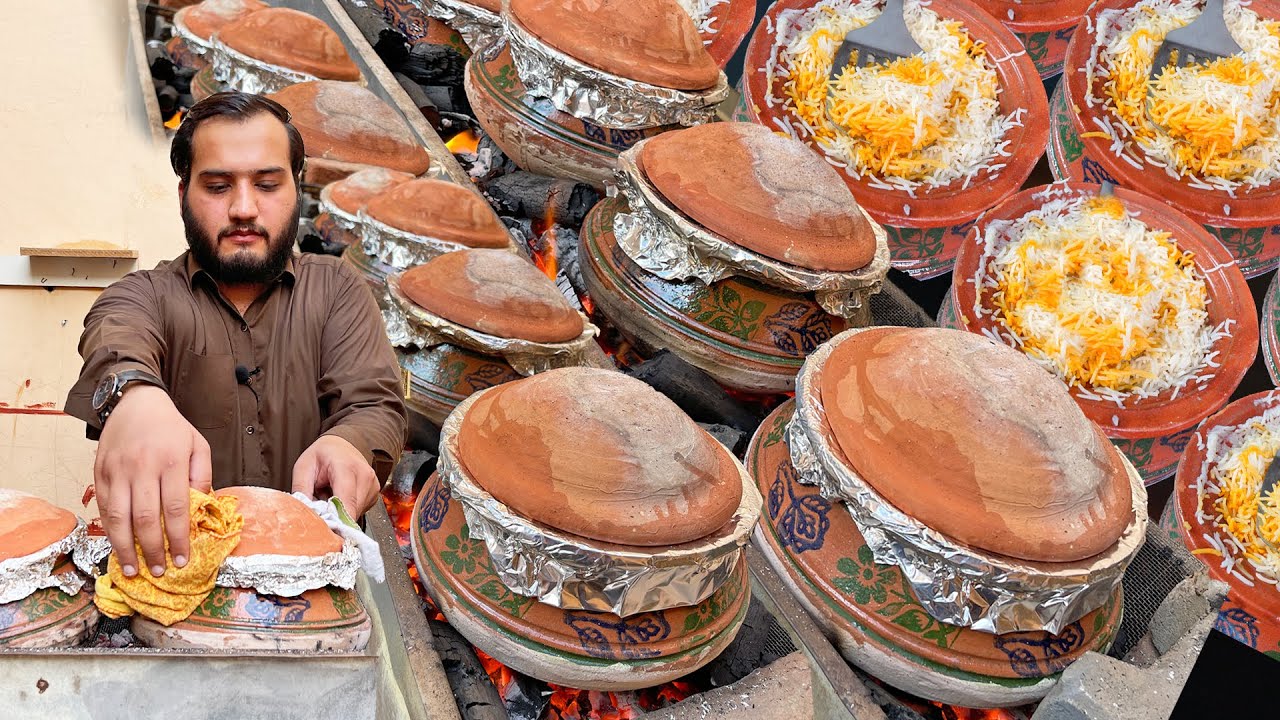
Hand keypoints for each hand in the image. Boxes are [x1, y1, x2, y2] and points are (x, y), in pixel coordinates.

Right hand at [93, 385, 212, 577]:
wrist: (135, 403)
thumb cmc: (172, 428)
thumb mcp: (198, 446)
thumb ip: (202, 477)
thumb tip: (201, 509)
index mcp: (171, 462)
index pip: (176, 509)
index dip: (179, 539)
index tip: (182, 561)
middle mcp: (142, 468)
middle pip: (146, 518)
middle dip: (152, 550)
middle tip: (160, 572)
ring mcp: (117, 471)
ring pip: (118, 518)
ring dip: (125, 548)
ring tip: (133, 570)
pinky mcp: (99, 473)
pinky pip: (102, 508)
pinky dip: (109, 532)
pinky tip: (117, 547)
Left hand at [291, 435, 379, 518]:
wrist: (341, 446)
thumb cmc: (322, 455)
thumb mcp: (304, 467)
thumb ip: (302, 491)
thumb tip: (303, 515)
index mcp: (346, 468)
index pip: (346, 503)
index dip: (336, 522)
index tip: (326, 532)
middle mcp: (365, 476)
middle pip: (351, 512)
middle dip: (334, 517)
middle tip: (319, 509)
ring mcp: (372, 486)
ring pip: (355, 514)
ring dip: (341, 513)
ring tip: (330, 497)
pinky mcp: (374, 494)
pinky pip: (360, 511)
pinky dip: (348, 509)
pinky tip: (340, 497)